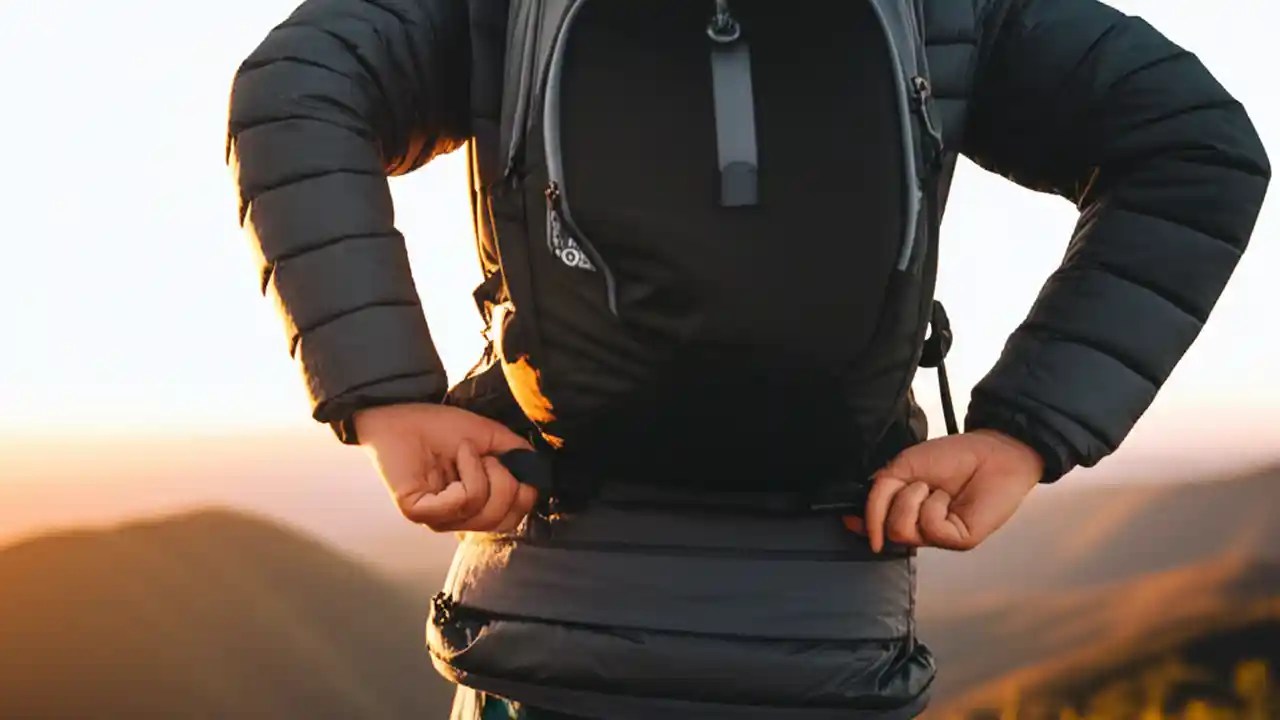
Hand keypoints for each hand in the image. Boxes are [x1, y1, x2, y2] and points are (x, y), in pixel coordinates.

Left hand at [354, 403, 538, 532]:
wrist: (402, 412)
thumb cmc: (439, 427)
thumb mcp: (491, 438)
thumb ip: (517, 456)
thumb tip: (537, 473)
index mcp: (474, 507)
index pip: (514, 518)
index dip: (524, 492)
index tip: (508, 461)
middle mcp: (457, 519)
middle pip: (505, 520)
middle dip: (507, 482)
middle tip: (487, 456)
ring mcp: (437, 518)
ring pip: (485, 511)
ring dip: (484, 471)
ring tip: (467, 451)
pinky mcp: (419, 511)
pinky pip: (463, 501)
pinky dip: (470, 472)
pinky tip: (459, 455)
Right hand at [843, 430, 1042, 552]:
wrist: (992, 452)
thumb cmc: (953, 457)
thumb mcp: (902, 467)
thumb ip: (876, 493)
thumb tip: (857, 524)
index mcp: (904, 509)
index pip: (875, 526)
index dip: (863, 523)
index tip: (852, 518)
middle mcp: (919, 527)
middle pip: (886, 529)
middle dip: (896, 499)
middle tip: (919, 484)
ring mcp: (938, 536)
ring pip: (902, 531)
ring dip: (914, 500)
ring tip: (935, 490)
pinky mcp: (957, 541)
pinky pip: (930, 528)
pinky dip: (935, 506)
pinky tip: (949, 499)